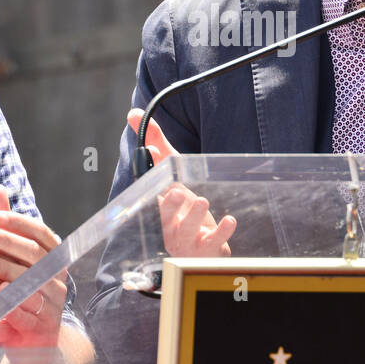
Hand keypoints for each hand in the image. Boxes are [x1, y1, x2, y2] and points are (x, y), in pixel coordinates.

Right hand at [128, 109, 235, 256]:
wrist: (203, 245)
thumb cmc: (183, 207)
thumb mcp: (172, 172)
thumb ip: (155, 142)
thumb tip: (134, 114)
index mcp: (158, 205)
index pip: (150, 192)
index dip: (150, 174)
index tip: (152, 151)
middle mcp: (169, 224)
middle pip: (165, 217)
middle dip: (169, 205)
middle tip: (177, 191)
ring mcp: (188, 240)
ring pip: (187, 232)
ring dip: (194, 216)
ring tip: (203, 201)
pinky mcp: (207, 249)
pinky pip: (214, 242)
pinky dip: (222, 232)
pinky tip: (230, 220)